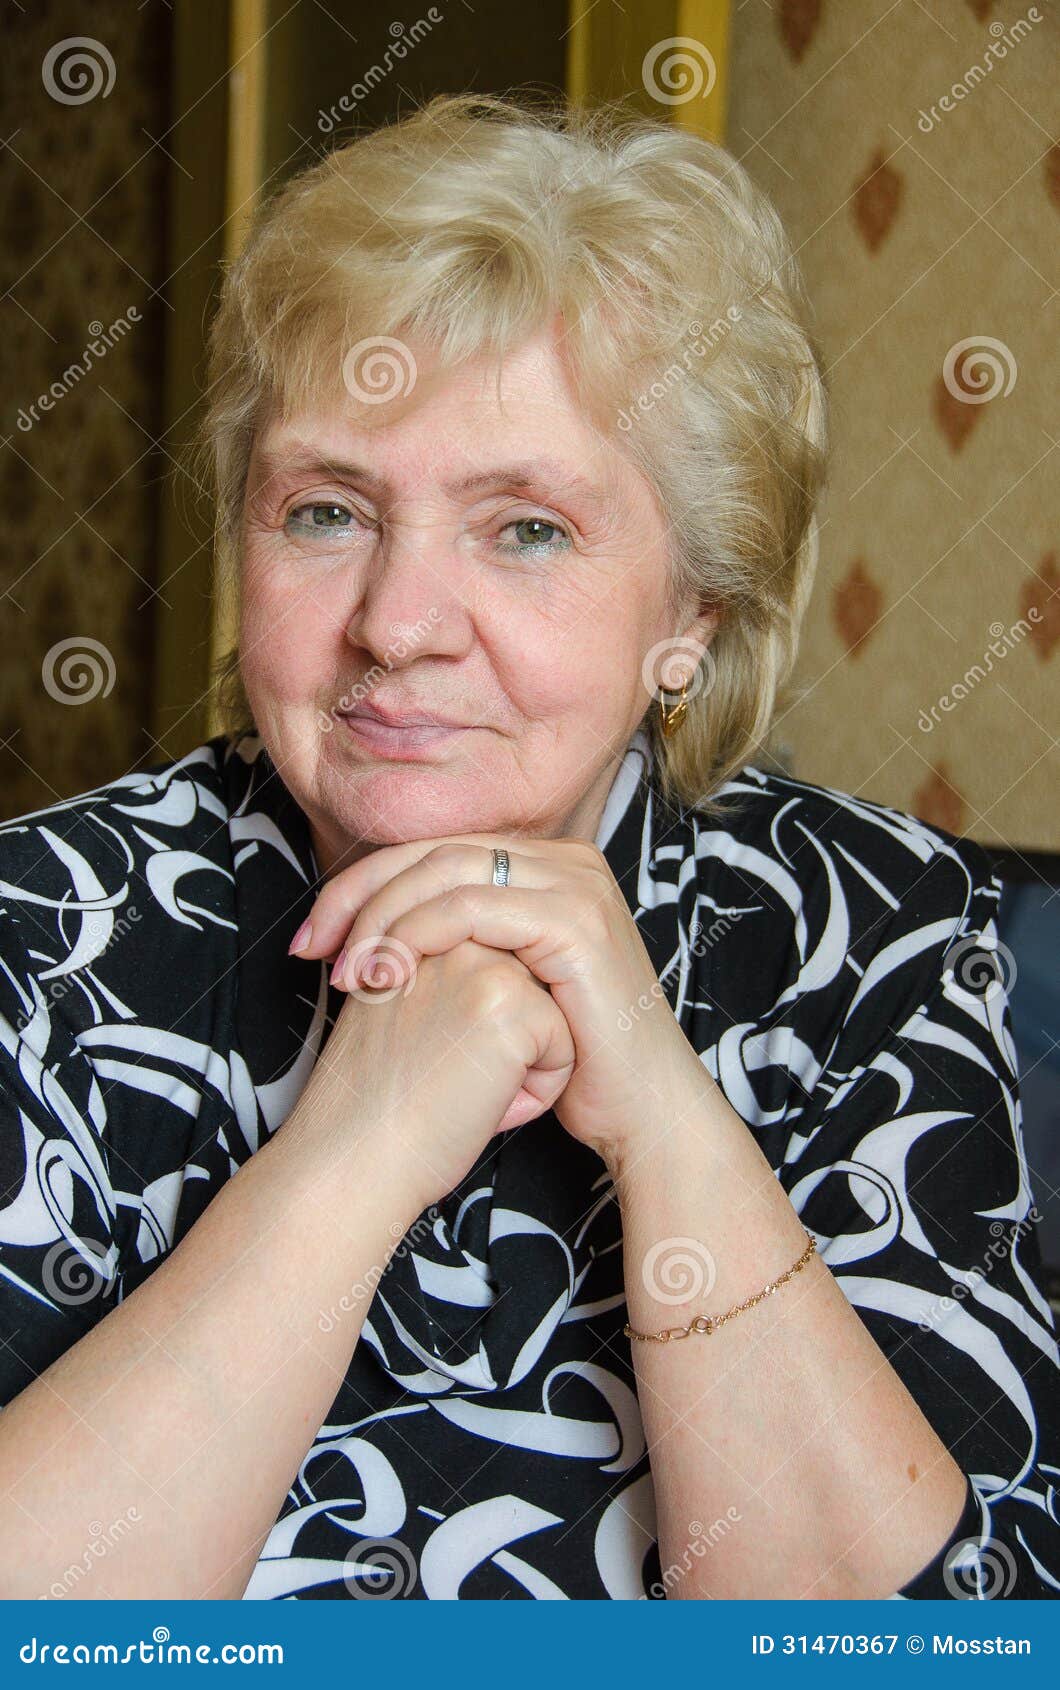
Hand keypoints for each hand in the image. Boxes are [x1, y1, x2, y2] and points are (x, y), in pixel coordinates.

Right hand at [286, 939, 575, 1212]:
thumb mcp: (398, 1009)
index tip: (426, 1058)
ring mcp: (483, 966)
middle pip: (528, 989)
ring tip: (462, 1085)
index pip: (498, 973)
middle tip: (442, 1074)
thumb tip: (494, 986)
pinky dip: (537, 1090)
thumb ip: (437, 975)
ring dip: (522, 1061)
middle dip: (505, 1039)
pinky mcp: (512, 1006)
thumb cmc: (373, 1100)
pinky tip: (482, 1102)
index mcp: (423, 931)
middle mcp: (454, 937)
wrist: (352, 1156)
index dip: (475, 1030)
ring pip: (551, 1014)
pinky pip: (564, 1047)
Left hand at [290, 836, 699, 1168]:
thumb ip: (457, 943)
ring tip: (346, 972)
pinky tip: (384, 974)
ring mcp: (576, 884)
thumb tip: (367, 928)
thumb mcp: (502, 986)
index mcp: (546, 864)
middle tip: (310, 949)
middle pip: (432, 851)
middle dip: (357, 896)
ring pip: (445, 870)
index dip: (362, 886)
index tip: (311, 940)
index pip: (434, 850)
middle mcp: (566, 859)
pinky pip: (471, 908)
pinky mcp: (576, 921)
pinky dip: (414, 935)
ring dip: (379, 917)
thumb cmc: (566, 1060)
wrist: (638, 1109)